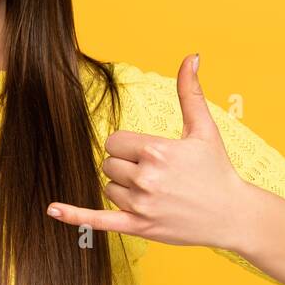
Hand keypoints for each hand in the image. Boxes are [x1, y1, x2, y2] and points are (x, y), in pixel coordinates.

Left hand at [47, 53, 249, 250]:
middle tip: (154, 173)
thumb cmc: (218, 169)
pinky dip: (74, 215)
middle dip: (125, 166)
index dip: (126, 146)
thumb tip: (191, 56)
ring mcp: (141, 205)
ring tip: (154, 191)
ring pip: (107, 187)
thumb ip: (190, 92)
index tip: (146, 152)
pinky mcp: (139, 227)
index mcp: (156, 150)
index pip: (114, 142)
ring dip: (123, 188)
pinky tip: (52, 209)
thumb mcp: (204, 128)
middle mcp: (146, 177)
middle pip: (108, 164)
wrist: (233, 214)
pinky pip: (98, 220)